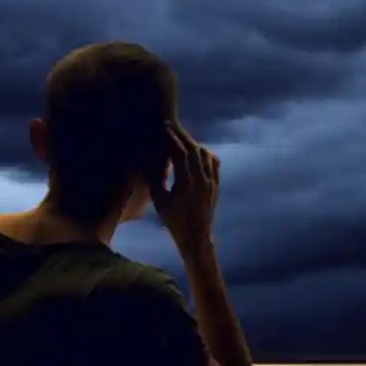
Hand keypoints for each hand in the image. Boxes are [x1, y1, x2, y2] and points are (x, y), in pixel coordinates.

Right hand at [149, 120, 219, 254]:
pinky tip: (200, 151)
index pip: (180, 154)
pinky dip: (206, 154)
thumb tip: (150, 162)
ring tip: (184, 138)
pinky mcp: (216, 186)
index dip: (172, 140)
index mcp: (186, 183)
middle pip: (193, 151)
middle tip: (174, 128)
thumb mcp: (160, 202)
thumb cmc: (174, 221)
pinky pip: (214, 164)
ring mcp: (211, 182)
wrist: (196, 237)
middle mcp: (201, 179)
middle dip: (183, 137)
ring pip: (205, 155)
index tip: (165, 129)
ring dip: (194, 144)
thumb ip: (155, 180)